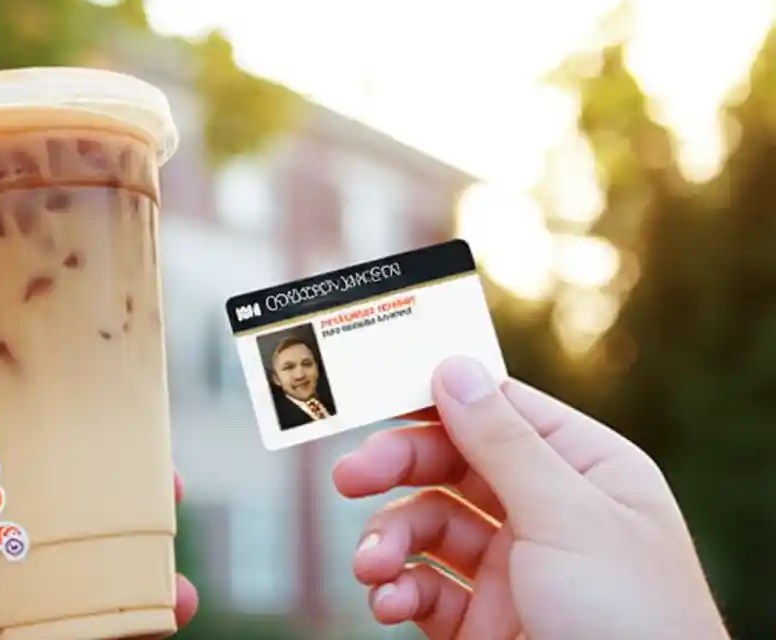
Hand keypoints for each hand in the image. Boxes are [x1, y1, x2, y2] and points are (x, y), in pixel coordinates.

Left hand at [0, 285, 198, 638]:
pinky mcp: (45, 627)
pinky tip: (174, 590)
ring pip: (92, 533)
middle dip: (106, 450)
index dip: (23, 383)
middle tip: (144, 435)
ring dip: (144, 517)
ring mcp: (11, 584)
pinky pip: (112, 606)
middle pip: (51, 471)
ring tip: (171, 501)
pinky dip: (150, 595)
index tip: (70, 351)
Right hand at [333, 356, 728, 639]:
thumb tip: (453, 367)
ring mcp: (513, 570)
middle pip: (449, 465)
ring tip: (371, 567)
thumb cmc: (633, 619)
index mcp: (583, 470)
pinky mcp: (484, 622)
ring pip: (427, 528)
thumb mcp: (566, 517)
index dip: (434, 397)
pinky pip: (424, 589)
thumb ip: (502, 442)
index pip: (498, 409)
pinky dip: (396, 591)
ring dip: (388, 540)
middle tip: (348, 476)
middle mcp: (545, 512)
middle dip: (394, 469)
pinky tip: (386, 601)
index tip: (372, 391)